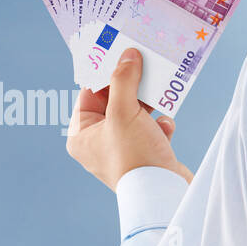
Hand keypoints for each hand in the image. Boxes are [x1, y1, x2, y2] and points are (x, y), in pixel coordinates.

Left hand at [66, 48, 192, 189]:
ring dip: (151, 105)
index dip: (106, 73)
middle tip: (148, 66)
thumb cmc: (133, 154)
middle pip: (115, 101)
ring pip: (136, 114)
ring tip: (162, 92)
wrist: (162, 192)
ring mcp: (123, 148)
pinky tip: (165, 127)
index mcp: (81, 135)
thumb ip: (124, 81)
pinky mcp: (145, 154)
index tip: (123, 53)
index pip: (89, 94)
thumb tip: (127, 55)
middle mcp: (98, 142)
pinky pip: (151, 129)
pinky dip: (160, 124)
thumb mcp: (124, 112)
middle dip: (134, 87)